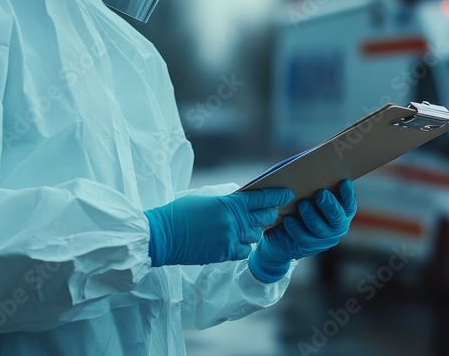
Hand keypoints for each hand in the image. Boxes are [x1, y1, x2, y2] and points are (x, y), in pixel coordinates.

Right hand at [144, 188, 293, 266]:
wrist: (162, 236)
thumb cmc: (178, 213)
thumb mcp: (204, 198)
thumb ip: (225, 199)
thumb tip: (240, 200)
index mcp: (228, 203)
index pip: (260, 198)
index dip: (276, 195)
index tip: (287, 193)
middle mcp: (233, 221)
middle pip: (263, 217)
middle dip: (269, 214)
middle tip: (272, 212)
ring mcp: (230, 239)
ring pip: (255, 236)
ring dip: (253, 232)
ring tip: (248, 229)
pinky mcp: (223, 254)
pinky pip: (244, 252)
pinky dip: (243, 247)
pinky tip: (237, 243)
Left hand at [249, 180, 356, 282]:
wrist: (283, 234)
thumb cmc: (300, 205)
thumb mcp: (308, 193)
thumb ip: (313, 182)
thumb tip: (309, 163)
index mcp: (342, 212)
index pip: (349, 204)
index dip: (348, 194)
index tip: (343, 182)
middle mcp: (337, 227)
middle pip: (336, 217)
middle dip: (330, 205)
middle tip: (321, 193)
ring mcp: (324, 239)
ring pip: (320, 229)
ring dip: (311, 216)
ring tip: (302, 204)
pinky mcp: (309, 246)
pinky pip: (303, 238)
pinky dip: (296, 228)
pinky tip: (288, 219)